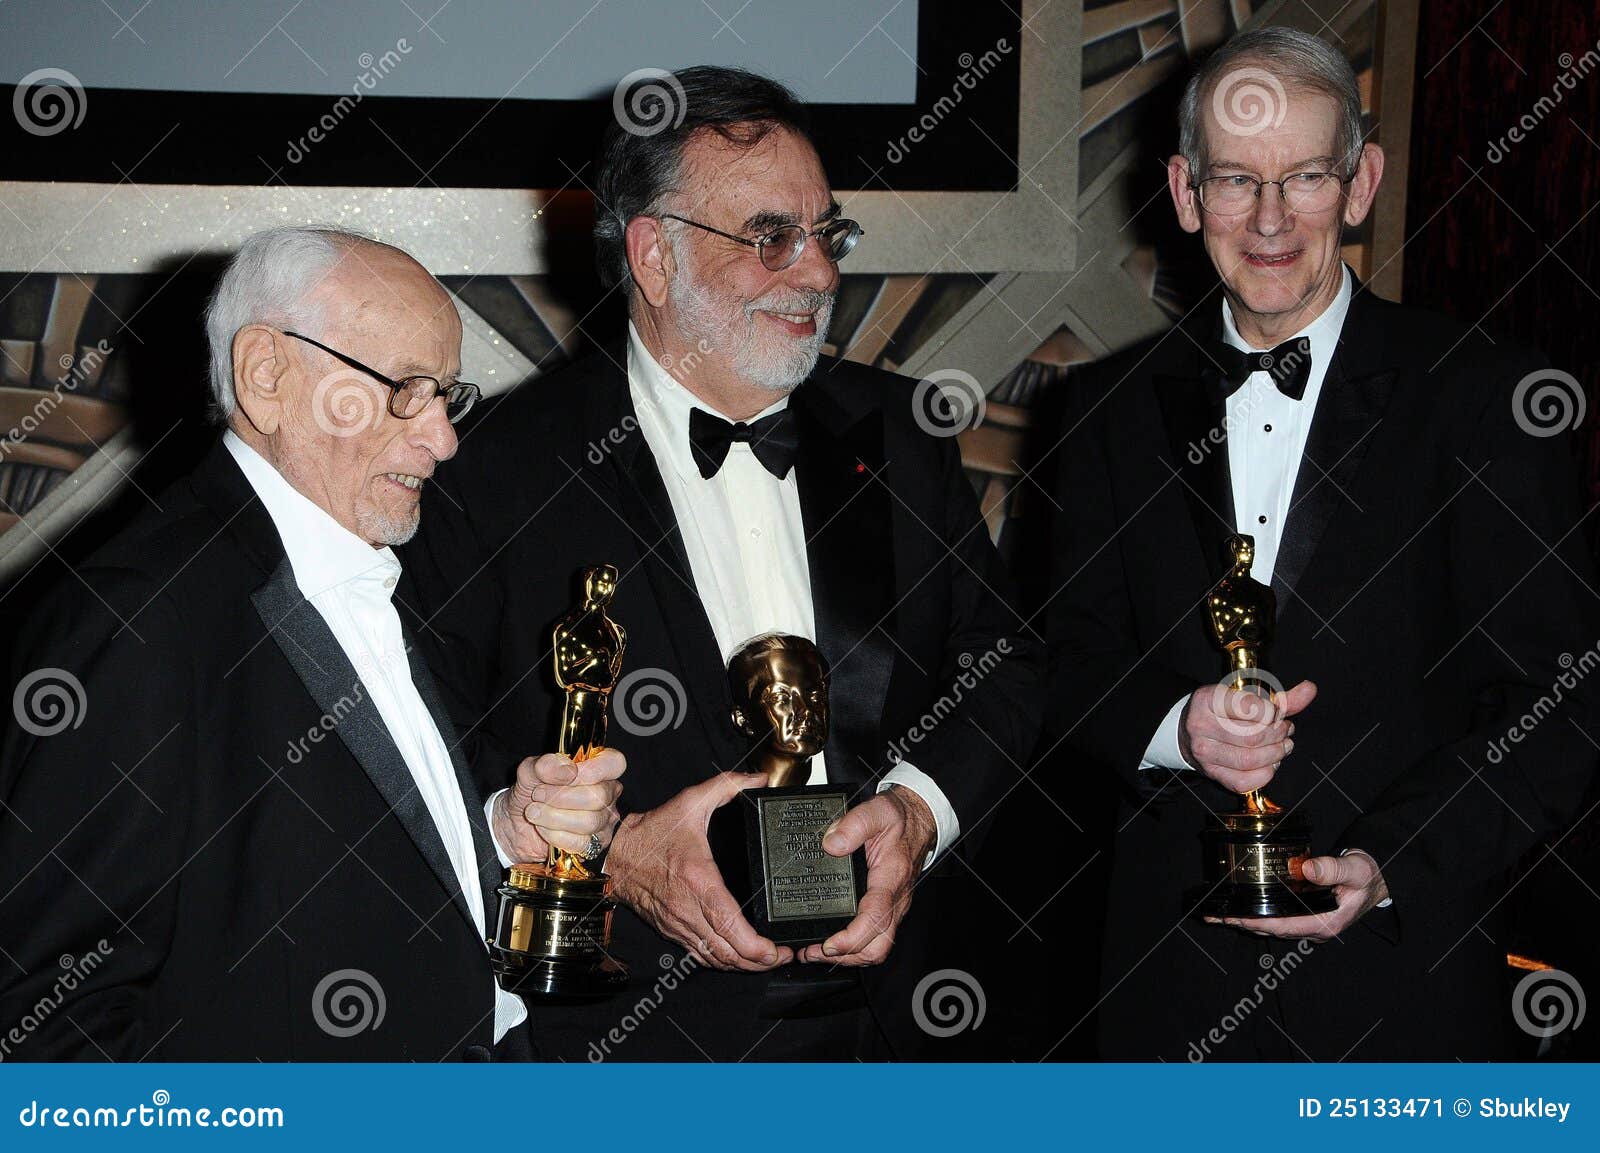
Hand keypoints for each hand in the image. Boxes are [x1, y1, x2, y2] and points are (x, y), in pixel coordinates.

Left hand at [490, 750, 624, 863]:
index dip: (593, 769)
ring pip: (589, 821)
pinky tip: (543, 828)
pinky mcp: (595, 845)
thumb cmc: (530, 792)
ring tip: (534, 812)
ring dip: (554, 817)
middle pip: (599, 796)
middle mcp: (607, 794)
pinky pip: (581, 842)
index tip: (567, 775)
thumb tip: (568, 769)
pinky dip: (555, 835)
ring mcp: (604, 821)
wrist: (515, 824)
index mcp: (598, 768)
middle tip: (537, 794)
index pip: (615, 763)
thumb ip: (545, 764)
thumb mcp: (530, 771)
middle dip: (561, 796)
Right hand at [607, 772, 793, 971]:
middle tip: (781, 956)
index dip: (754, 946)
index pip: (729, 924)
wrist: (614, 854)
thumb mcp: (690, 801)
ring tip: (766, 961)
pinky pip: (699, 955)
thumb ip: (726, 787)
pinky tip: (737, 960)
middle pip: (727, 951)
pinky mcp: (671, 929)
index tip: (774, 950)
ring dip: (741, 966)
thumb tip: (758, 779)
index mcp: (698, 879)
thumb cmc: (652, 832)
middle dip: (758, 961)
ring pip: (714, 959)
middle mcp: (688, 908)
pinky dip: (720, 962)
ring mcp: (679, 923)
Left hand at [797, 786, 937, 966]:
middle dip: (845, 957)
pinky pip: (874, 938)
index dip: (851, 938)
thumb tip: (831, 844)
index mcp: (890, 878)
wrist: (917, 819)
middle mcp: (895, 900)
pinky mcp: (887, 909)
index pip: (875, 919)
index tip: (829, 944)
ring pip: (875, 948)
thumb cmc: (898, 818)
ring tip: (815, 951)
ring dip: (846, 956)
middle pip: (877, 947)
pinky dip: (851, 947)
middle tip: (813, 952)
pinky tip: (830, 942)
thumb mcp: (876, 810)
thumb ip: (854, 825)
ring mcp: (892, 907)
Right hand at [1180, 679, 1316, 794]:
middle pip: (1253, 736)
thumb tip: (1310, 690)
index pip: (1249, 707)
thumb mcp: (1244, 697)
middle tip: (1286, 730)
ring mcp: (1204, 753)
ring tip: (1283, 746)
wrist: (1188, 732)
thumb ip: (1279, 697)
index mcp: (1207, 700)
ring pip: (1251, 759)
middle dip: (1279, 734)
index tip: (1278, 713)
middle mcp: (1201, 726)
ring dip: (1276, 754)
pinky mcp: (1211, 773)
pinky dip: (1266, 774)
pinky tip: (1270, 763)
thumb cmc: (1221, 712)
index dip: (1273, 712)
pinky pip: (1245, 781)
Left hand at [1205, 850, 1389, 939]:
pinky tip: (1241, 908)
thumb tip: (1309, 869)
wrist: (1376, 879)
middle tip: (1217, 914)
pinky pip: (1277, 919)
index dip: (1259, 922)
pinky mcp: (1304, 917)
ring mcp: (1309, 924)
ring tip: (1220, 913)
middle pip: (1273, 929)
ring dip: (1247, 920)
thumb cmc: (1367, 876)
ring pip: (1273, 927)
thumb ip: (1333, 869)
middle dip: (1244, 922)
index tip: (1237, 917)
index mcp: (1326, 922)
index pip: (1286, 926)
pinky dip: (1257, 914)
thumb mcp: (1355, 870)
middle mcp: (1315, 928)